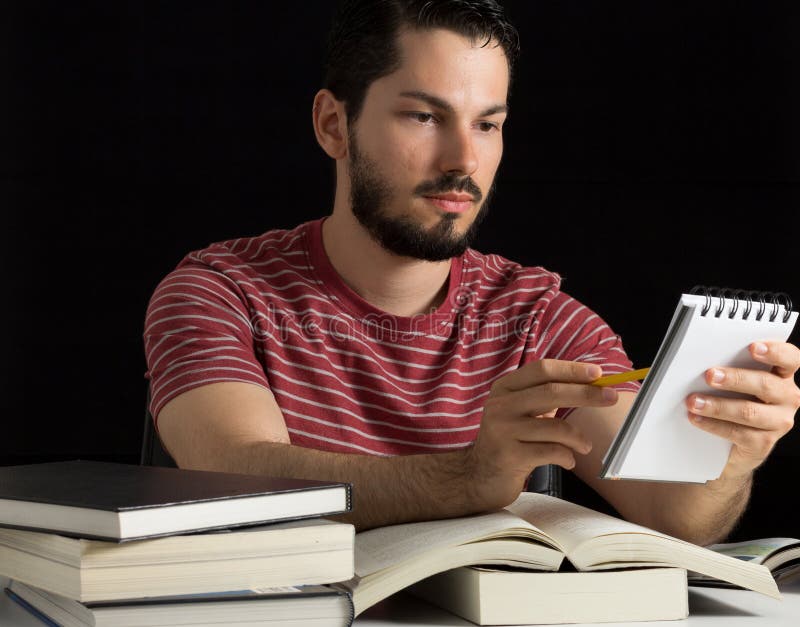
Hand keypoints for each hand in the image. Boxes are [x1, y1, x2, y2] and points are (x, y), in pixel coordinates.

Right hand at [462, 359, 617, 510]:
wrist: (479, 476)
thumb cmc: (510, 440)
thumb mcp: (521, 411)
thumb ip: (546, 395)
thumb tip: (590, 382)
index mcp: (504, 388)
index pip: (542, 369)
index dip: (572, 369)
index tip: (599, 373)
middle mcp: (500, 405)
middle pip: (551, 392)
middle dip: (587, 394)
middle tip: (611, 397)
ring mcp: (502, 430)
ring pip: (555, 427)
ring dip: (579, 438)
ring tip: (585, 446)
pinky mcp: (509, 456)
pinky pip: (551, 452)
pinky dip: (567, 457)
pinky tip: (567, 461)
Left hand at [685, 341, 799, 477]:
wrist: (732, 442)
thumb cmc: (734, 400)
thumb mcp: (736, 383)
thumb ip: (731, 369)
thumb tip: (704, 360)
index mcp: (782, 376)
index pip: (790, 359)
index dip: (775, 352)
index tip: (753, 347)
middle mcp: (787, 398)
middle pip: (766, 385)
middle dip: (735, 379)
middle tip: (710, 375)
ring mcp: (778, 422)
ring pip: (749, 412)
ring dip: (718, 406)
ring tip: (694, 401)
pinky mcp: (764, 443)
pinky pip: (738, 433)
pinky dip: (713, 425)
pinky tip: (696, 418)